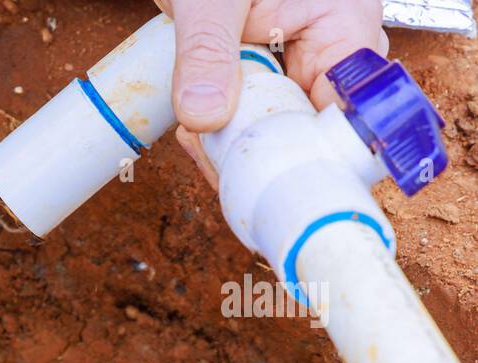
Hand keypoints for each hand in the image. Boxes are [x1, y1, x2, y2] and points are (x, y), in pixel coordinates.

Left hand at [156, 0, 388, 183]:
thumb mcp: (210, 0)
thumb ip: (207, 51)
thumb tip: (204, 118)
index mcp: (345, 24)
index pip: (348, 112)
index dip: (305, 151)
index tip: (255, 168)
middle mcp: (336, 49)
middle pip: (313, 131)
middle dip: (258, 150)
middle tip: (205, 152)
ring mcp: (306, 62)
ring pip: (282, 128)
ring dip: (235, 143)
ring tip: (193, 137)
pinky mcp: (276, 71)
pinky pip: (259, 115)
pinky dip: (226, 129)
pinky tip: (196, 129)